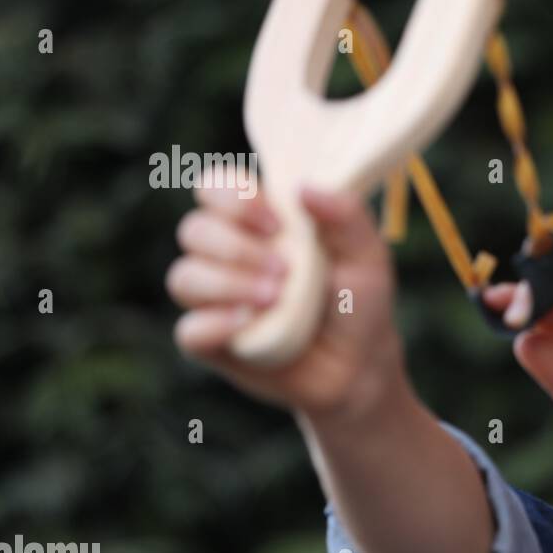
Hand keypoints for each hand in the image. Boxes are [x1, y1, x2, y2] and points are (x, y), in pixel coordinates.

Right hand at [165, 170, 406, 421]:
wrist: (360, 365)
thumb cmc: (360, 301)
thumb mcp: (368, 255)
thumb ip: (347, 215)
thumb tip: (303, 187)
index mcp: (260, 222)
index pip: (216, 188)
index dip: (232, 197)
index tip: (275, 224)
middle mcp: (229, 255)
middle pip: (194, 230)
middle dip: (235, 247)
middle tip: (284, 270)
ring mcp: (217, 299)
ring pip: (184, 277)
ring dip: (227, 284)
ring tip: (275, 299)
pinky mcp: (214, 342)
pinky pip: (188, 330)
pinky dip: (213, 325)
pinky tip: (247, 325)